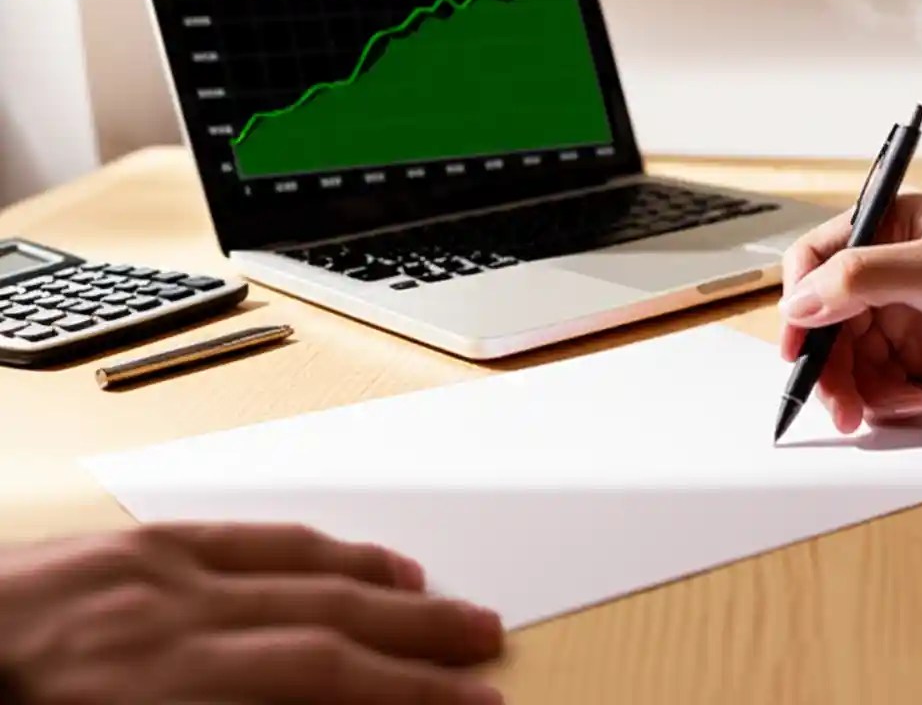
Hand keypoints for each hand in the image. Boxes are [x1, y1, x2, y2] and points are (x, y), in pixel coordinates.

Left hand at [0, 524, 504, 704]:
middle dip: (421, 631)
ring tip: (441, 600)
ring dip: (383, 582)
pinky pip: (249, 533)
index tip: (473, 703)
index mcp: (159, 682)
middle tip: (487, 640)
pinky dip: (317, 546)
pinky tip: (354, 558)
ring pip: (300, 563)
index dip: (409, 691)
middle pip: (329, 613)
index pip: (323, 676)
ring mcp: (154, 567)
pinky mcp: (136, 543)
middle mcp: (170, 612)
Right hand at [779, 191, 921, 432]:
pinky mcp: (920, 356)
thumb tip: (797, 304)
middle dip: (828, 365)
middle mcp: (887, 268)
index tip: (795, 347)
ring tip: (879, 415)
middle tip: (838, 406)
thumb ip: (861, 279)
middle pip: (825, 320)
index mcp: (888, 224)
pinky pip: (877, 382)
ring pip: (848, 358)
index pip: (815, 259)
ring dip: (855, 391)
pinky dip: (885, 400)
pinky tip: (915, 404)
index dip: (798, 302)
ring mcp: (902, 314)